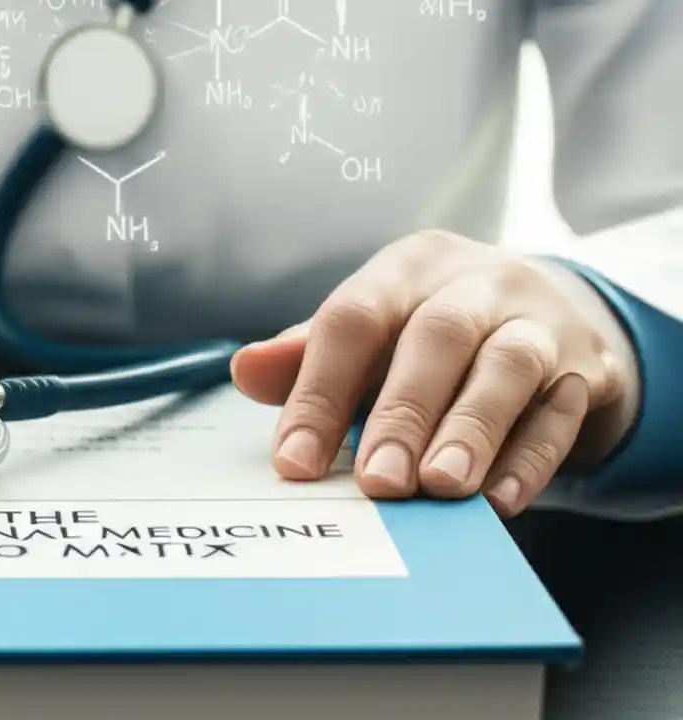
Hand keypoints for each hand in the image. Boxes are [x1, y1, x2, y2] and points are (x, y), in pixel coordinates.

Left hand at [230, 231, 640, 516]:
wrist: (548, 316)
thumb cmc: (431, 333)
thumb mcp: (372, 330)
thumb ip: (308, 356)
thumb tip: (246, 370)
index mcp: (407, 268)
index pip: (354, 319)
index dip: (319, 391)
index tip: (294, 460)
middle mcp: (476, 283)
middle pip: (437, 337)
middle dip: (402, 412)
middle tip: (377, 481)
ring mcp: (537, 322)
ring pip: (506, 368)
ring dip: (471, 430)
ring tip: (439, 486)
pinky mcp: (585, 370)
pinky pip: (559, 415)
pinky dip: (527, 461)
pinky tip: (497, 502)